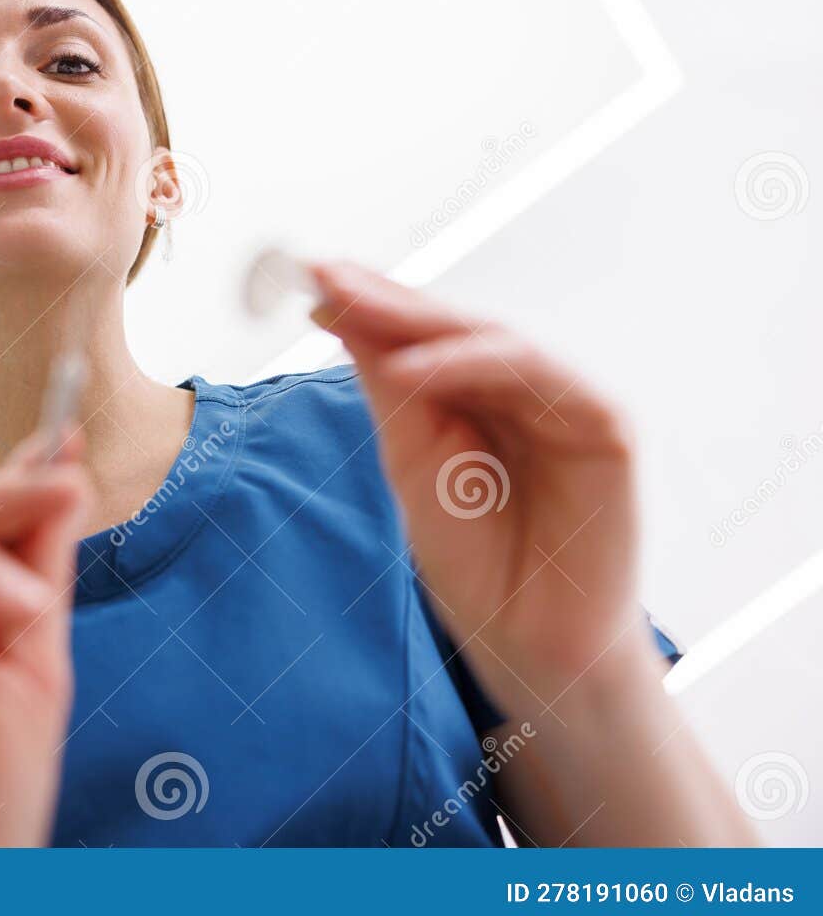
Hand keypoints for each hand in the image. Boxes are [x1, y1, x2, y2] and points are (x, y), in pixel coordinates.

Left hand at [307, 260, 653, 716]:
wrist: (530, 644)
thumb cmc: (478, 563)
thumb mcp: (411, 465)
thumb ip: (389, 392)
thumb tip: (344, 314)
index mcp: (482, 397)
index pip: (423, 339)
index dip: (370, 307)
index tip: (310, 282)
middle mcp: (526, 391)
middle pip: (453, 328)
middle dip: (385, 297)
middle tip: (324, 271)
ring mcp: (568, 403)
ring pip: (490, 339)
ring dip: (416, 319)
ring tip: (349, 304)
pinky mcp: (605, 427)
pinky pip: (533, 377)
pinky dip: (466, 367)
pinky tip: (403, 368)